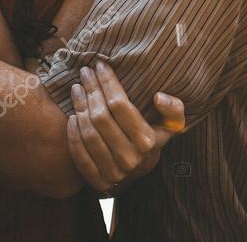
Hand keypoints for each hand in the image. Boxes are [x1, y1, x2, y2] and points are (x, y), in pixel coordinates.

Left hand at [66, 61, 185, 194]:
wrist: (140, 171)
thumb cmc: (153, 136)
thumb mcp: (171, 124)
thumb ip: (174, 109)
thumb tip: (158, 97)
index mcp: (148, 141)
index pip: (120, 105)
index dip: (108, 82)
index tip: (101, 65)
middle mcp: (130, 158)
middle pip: (101, 117)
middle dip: (91, 90)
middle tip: (85, 72)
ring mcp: (112, 171)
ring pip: (89, 133)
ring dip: (79, 107)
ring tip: (76, 88)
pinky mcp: (97, 180)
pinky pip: (80, 154)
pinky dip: (73, 134)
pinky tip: (72, 115)